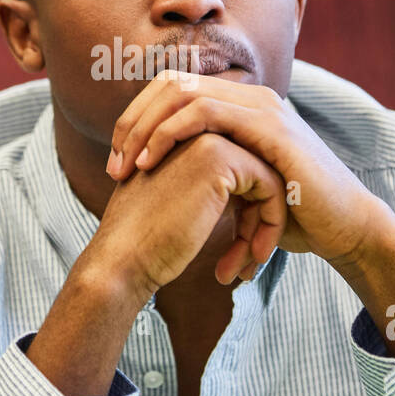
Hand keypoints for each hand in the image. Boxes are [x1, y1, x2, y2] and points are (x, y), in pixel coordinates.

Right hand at [93, 132, 287, 297]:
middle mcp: (197, 130)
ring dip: (266, 227)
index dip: (248, 214)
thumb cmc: (147, 243)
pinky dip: (270, 225)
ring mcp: (207, 137)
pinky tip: (250, 259)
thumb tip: (249, 202)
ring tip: (248, 265)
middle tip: (249, 262)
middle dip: (259, 220)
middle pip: (258, 173)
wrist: (123, 260)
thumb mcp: (179, 204)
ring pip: (269, 179)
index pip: (243, 172)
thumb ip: (206, 189)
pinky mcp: (220, 156)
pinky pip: (271, 186)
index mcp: (187, 140)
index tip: (239, 252)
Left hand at [106, 70, 394, 273]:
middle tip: (113, 164)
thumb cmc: (293, 215)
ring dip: (144, 129)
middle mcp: (250, 97)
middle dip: (132, 122)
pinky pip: (205, 113)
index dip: (137, 119)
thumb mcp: (240, 188)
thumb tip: (162, 182)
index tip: (116, 160)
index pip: (173, 91)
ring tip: (126, 167)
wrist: (342, 228)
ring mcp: (261, 106)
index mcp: (241, 106)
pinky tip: (152, 163)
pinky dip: (169, 134)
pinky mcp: (269, 125)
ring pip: (182, 93)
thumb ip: (208, 174)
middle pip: (170, 85)